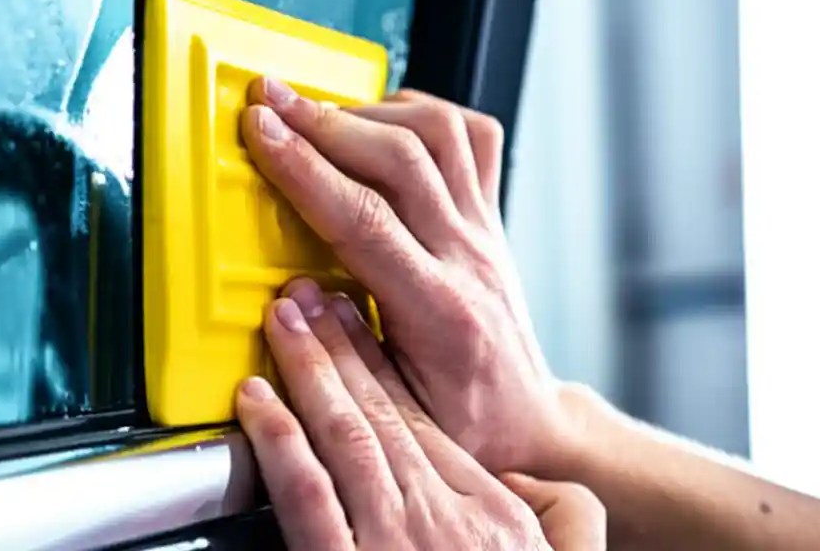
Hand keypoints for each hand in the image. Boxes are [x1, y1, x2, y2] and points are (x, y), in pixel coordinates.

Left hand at [237, 279, 597, 548]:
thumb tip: (538, 481)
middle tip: (306, 294)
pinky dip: (280, 443)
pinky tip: (258, 402)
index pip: (425, 417)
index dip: (383, 361)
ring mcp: (393, 543)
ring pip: (347, 435)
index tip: (354, 318)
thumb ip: (561, 517)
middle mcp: (442, 515)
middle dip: (339, 346)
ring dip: (310, 371)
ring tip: (284, 321)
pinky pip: (309, 497)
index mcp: (487, 511)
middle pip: (382, 411)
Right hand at [240, 80, 572, 473]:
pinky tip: (383, 121)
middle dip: (323, 120)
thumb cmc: (464, 427)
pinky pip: (470, 136)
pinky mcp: (488, 217)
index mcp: (440, 313)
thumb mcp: (392, 417)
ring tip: (318, 110)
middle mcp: (469, 258)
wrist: (528, 425)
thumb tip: (290, 301)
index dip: (305, 169)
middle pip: (399, 158)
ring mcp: (484, 232)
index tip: (264, 133)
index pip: (364, 219)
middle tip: (270, 98)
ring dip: (372, 110)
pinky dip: (421, 112)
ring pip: (440, 132)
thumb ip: (338, 359)